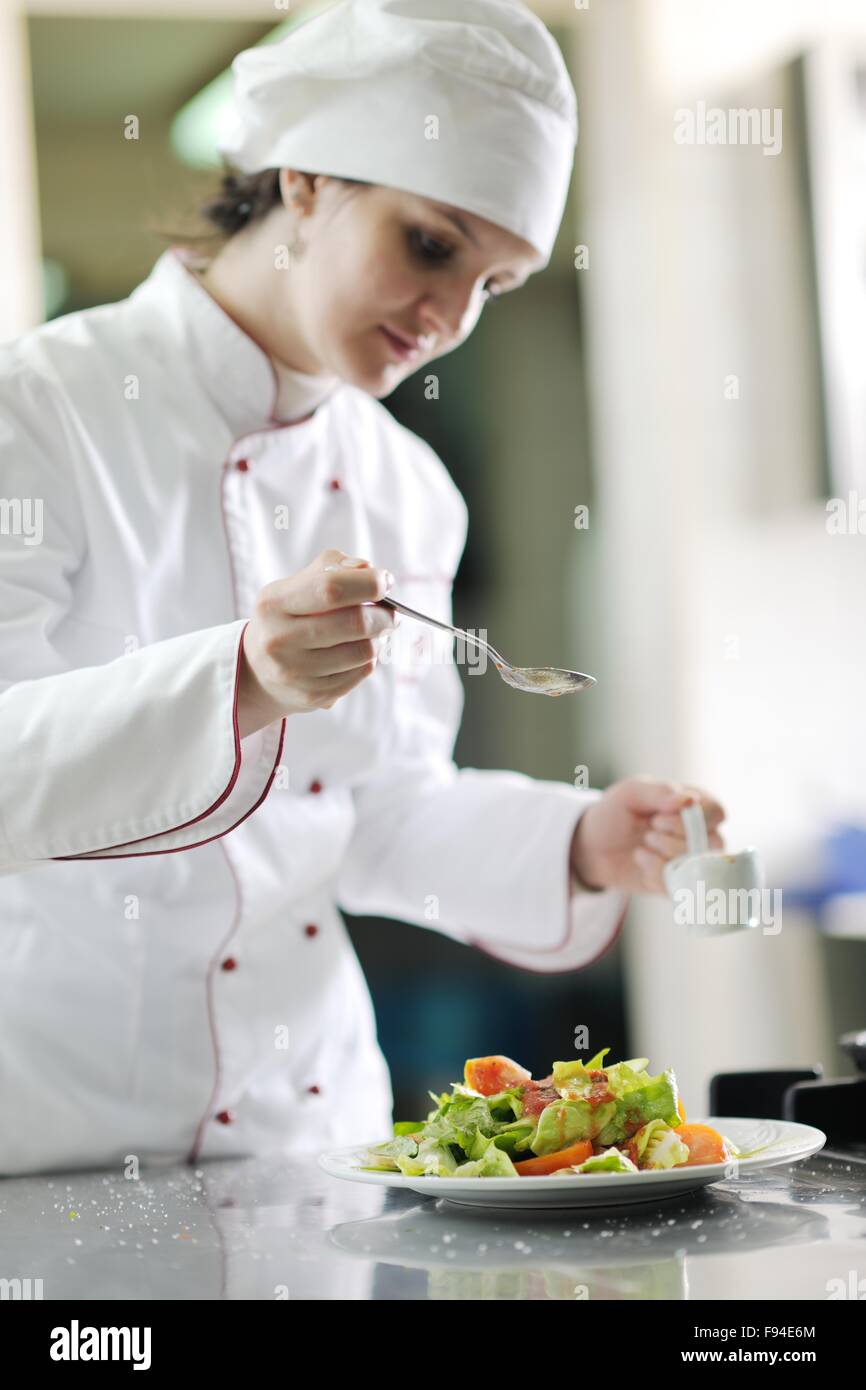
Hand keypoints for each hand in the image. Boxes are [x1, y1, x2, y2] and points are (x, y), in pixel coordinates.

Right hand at [238, 549, 398, 736]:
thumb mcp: (297, 585)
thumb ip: (332, 567)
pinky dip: (368, 659)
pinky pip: (361, 673)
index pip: (331, 588)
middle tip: (390, 612)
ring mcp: (295, 672)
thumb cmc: (288, 616)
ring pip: (363, 651)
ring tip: (372, 632)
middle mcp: (280, 639)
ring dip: (378, 638)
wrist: (258, 670)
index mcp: (274, 604)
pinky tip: (356, 652)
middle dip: (383, 614)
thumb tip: (367, 569)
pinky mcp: (312, 695)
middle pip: (354, 623)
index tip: (385, 581)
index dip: (367, 584)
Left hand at [570, 776, 725, 893]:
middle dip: (676, 840)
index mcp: (693, 804)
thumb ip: (660, 792)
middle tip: (650, 832)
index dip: (693, 818)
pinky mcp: (678, 883)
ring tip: (644, 845)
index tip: (659, 817)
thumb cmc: (614, 813)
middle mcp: (699, 832)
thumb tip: (691, 799)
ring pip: (700, 867)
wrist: (592, 847)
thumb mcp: (630, 793)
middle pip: (714, 843)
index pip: (716, 812)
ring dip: (667, 856)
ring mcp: (690, 860)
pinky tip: (641, 861)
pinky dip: (657, 875)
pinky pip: (681, 887)